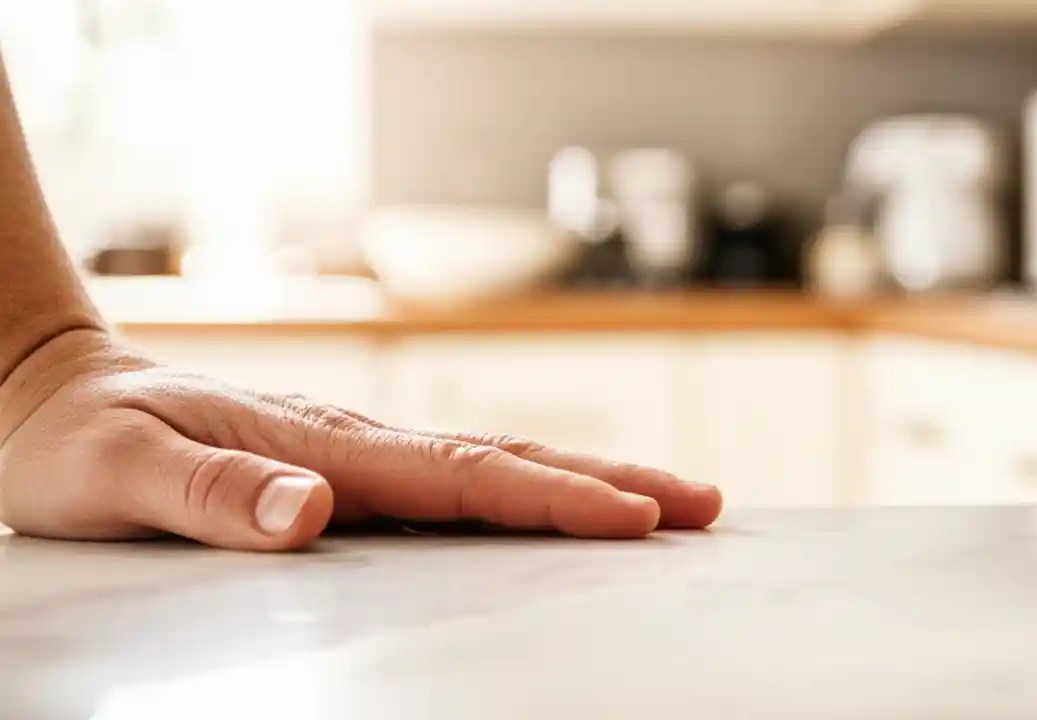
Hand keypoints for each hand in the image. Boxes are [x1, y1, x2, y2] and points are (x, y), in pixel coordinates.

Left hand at [0, 329, 721, 550]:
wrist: (55, 389)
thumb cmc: (83, 439)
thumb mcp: (118, 476)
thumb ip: (210, 497)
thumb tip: (316, 511)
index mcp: (322, 446)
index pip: (462, 475)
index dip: (555, 498)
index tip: (635, 517)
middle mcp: (358, 442)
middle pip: (509, 458)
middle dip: (613, 483)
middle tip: (705, 504)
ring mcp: (360, 448)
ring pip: (496, 461)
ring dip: (589, 479)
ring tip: (669, 500)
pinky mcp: (352, 463)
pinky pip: (461, 477)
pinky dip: (531, 486)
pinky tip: (558, 500)